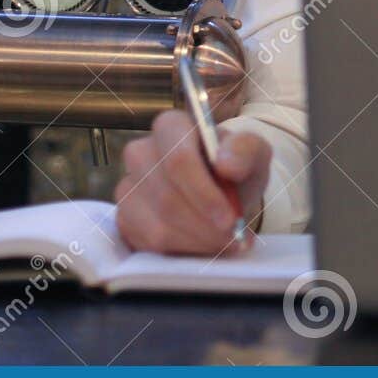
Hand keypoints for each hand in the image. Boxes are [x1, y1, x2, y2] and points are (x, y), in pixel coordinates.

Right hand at [114, 111, 270, 255]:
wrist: (224, 194)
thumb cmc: (236, 169)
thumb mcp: (253, 154)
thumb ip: (246, 150)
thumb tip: (225, 164)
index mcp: (171, 126)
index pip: (178, 160)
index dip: (203, 193)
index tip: (230, 218)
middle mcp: (140, 153)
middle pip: (168, 198)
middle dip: (205, 224)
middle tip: (233, 237)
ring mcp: (126, 187)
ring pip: (158, 226)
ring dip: (197, 240)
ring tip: (225, 242)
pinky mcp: (124, 218)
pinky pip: (148, 243)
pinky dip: (182, 250)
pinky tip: (204, 245)